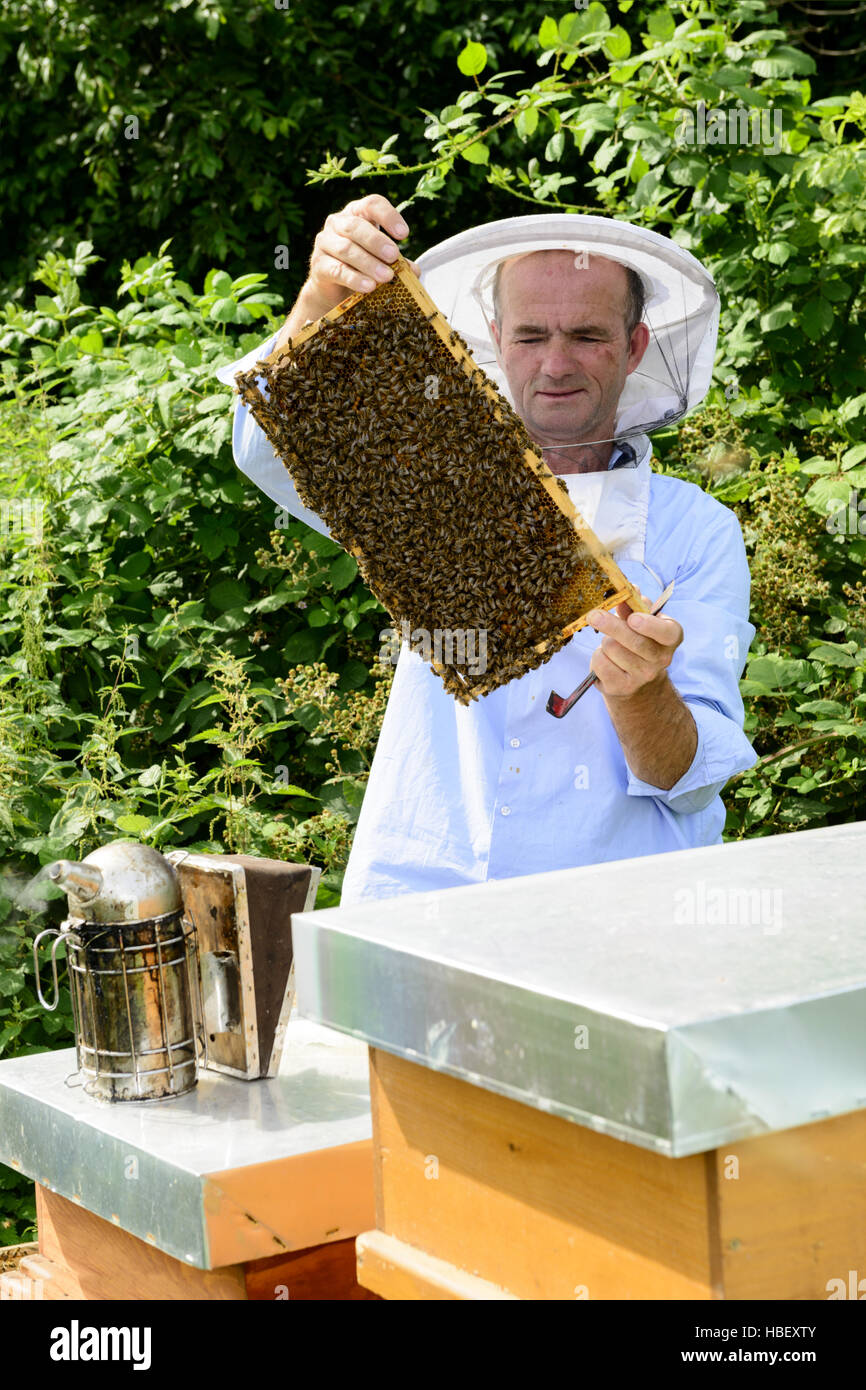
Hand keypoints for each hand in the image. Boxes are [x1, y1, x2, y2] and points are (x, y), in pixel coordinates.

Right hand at [307, 194, 417, 311]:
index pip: (372, 204)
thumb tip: (414, 271)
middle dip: (377, 242)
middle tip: (393, 256)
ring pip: (346, 249)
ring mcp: (325, 242)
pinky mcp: (318, 265)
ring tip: (386, 277)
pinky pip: (337, 270)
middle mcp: (337, 223)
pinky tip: (369, 286)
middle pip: (356, 226)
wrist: (334, 291)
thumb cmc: (361, 267)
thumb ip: (398, 263)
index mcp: (356, 213)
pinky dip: (354, 279)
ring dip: (368, 263)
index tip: (404, 234)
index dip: (388, 216)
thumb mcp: (382, 261)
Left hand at [585, 595, 682, 699]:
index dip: (649, 625)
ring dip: (605, 642)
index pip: (666, 632)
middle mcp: (661, 659)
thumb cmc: (639, 642)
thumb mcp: (642, 621)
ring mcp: (642, 676)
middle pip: (634, 640)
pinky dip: (597, 657)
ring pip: (612, 648)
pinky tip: (606, 659)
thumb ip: (635, 604)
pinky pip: (600, 663)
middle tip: (594, 615)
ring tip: (612, 645)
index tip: (633, 619)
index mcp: (670, 638)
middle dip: (611, 625)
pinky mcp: (621, 687)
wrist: (639, 684)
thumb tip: (630, 587)